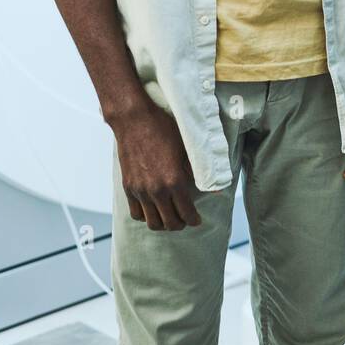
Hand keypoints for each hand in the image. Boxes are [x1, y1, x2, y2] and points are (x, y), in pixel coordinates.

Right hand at [111, 99, 202, 229]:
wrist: (134, 120)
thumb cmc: (162, 129)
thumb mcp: (186, 147)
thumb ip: (199, 170)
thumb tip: (216, 188)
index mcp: (174, 180)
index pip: (187, 213)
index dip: (194, 220)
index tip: (197, 220)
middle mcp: (157, 190)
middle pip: (170, 223)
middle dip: (180, 224)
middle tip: (185, 219)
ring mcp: (140, 190)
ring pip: (152, 223)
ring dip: (163, 224)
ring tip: (169, 217)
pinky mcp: (128, 188)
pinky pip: (136, 214)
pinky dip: (145, 216)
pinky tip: (152, 209)